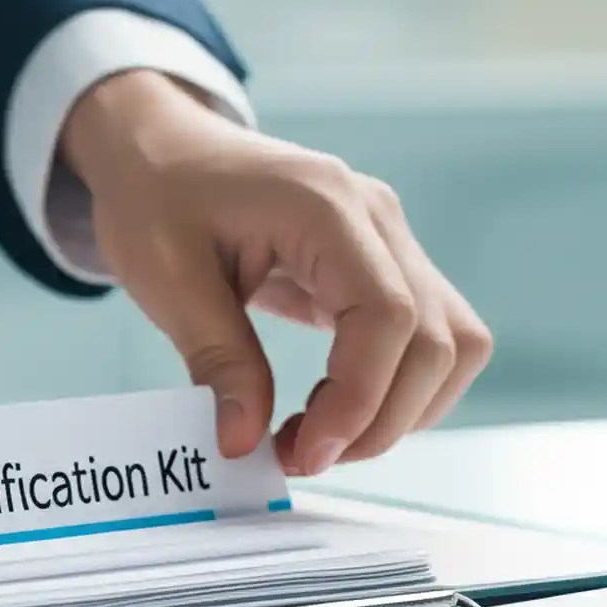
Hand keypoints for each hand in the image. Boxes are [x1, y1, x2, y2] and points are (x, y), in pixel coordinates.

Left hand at [61, 71, 492, 475]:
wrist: (158, 149)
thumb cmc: (155, 198)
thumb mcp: (167, 280)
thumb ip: (217, 359)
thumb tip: (244, 444)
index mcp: (324, 206)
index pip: (388, 317)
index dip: (358, 400)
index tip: (303, 451)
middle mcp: (376, 216)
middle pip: (436, 340)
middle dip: (380, 420)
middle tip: (300, 457)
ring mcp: (388, 237)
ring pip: (451, 343)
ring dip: (400, 409)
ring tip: (317, 437)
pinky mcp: (380, 262)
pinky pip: (425, 335)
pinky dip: (394, 386)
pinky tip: (330, 407)